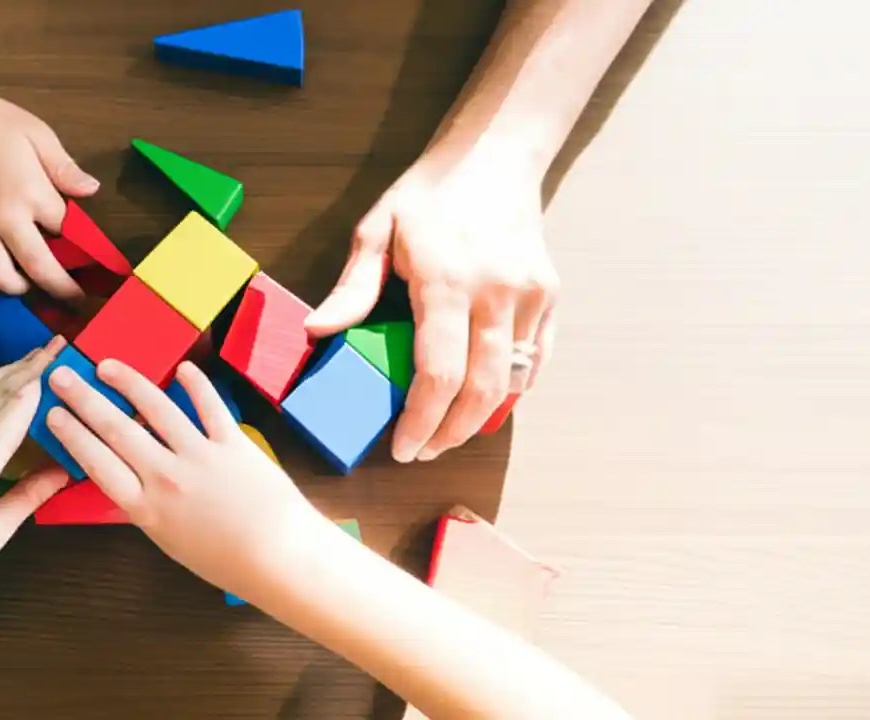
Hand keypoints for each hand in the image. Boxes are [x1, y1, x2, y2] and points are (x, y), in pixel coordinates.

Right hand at [0, 87, 98, 298]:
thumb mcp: (38, 135)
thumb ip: (65, 168)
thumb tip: (92, 191)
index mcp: (32, 192)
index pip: (66, 231)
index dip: (82, 246)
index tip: (92, 257)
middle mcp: (4, 216)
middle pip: (39, 267)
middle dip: (62, 289)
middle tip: (75, 299)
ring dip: (18, 289)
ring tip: (30, 286)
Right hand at [43, 360, 326, 598]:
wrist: (277, 557)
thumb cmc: (226, 561)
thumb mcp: (170, 541)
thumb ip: (147, 509)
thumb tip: (130, 483)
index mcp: (146, 508)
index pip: (96, 463)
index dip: (72, 435)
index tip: (53, 413)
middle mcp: (166, 478)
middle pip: (116, 429)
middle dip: (84, 399)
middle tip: (63, 376)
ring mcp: (199, 456)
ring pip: (156, 408)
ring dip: (129, 382)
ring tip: (108, 365)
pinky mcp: (232, 443)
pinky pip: (209, 405)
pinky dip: (195, 383)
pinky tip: (183, 367)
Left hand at [306, 146, 559, 461]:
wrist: (496, 156)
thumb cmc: (429, 194)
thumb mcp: (377, 229)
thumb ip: (353, 287)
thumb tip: (319, 330)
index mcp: (447, 281)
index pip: (438, 374)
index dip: (421, 421)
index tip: (403, 448)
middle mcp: (495, 293)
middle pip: (481, 391)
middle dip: (450, 433)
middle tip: (424, 450)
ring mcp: (530, 296)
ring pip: (512, 382)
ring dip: (480, 418)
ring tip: (448, 432)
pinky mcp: (550, 297)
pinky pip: (535, 361)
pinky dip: (511, 390)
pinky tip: (482, 402)